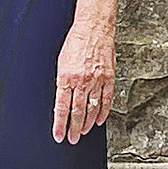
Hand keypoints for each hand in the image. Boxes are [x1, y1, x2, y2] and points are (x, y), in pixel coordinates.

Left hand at [55, 16, 116, 144]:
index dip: (60, 124)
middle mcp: (82, 81)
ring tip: (82, 132)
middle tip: (71, 139)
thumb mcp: (61, 62)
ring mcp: (97, 81)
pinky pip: (106, 101)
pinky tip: (98, 121)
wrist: (94, 29)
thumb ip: (62, 82)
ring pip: (92, 109)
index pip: (62, 107)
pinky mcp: (109, 79)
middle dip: (73, 128)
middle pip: (77, 112)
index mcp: (66, 77)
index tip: (58, 135)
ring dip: (86, 123)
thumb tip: (61, 100)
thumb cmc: (74, 43)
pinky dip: (102, 113)